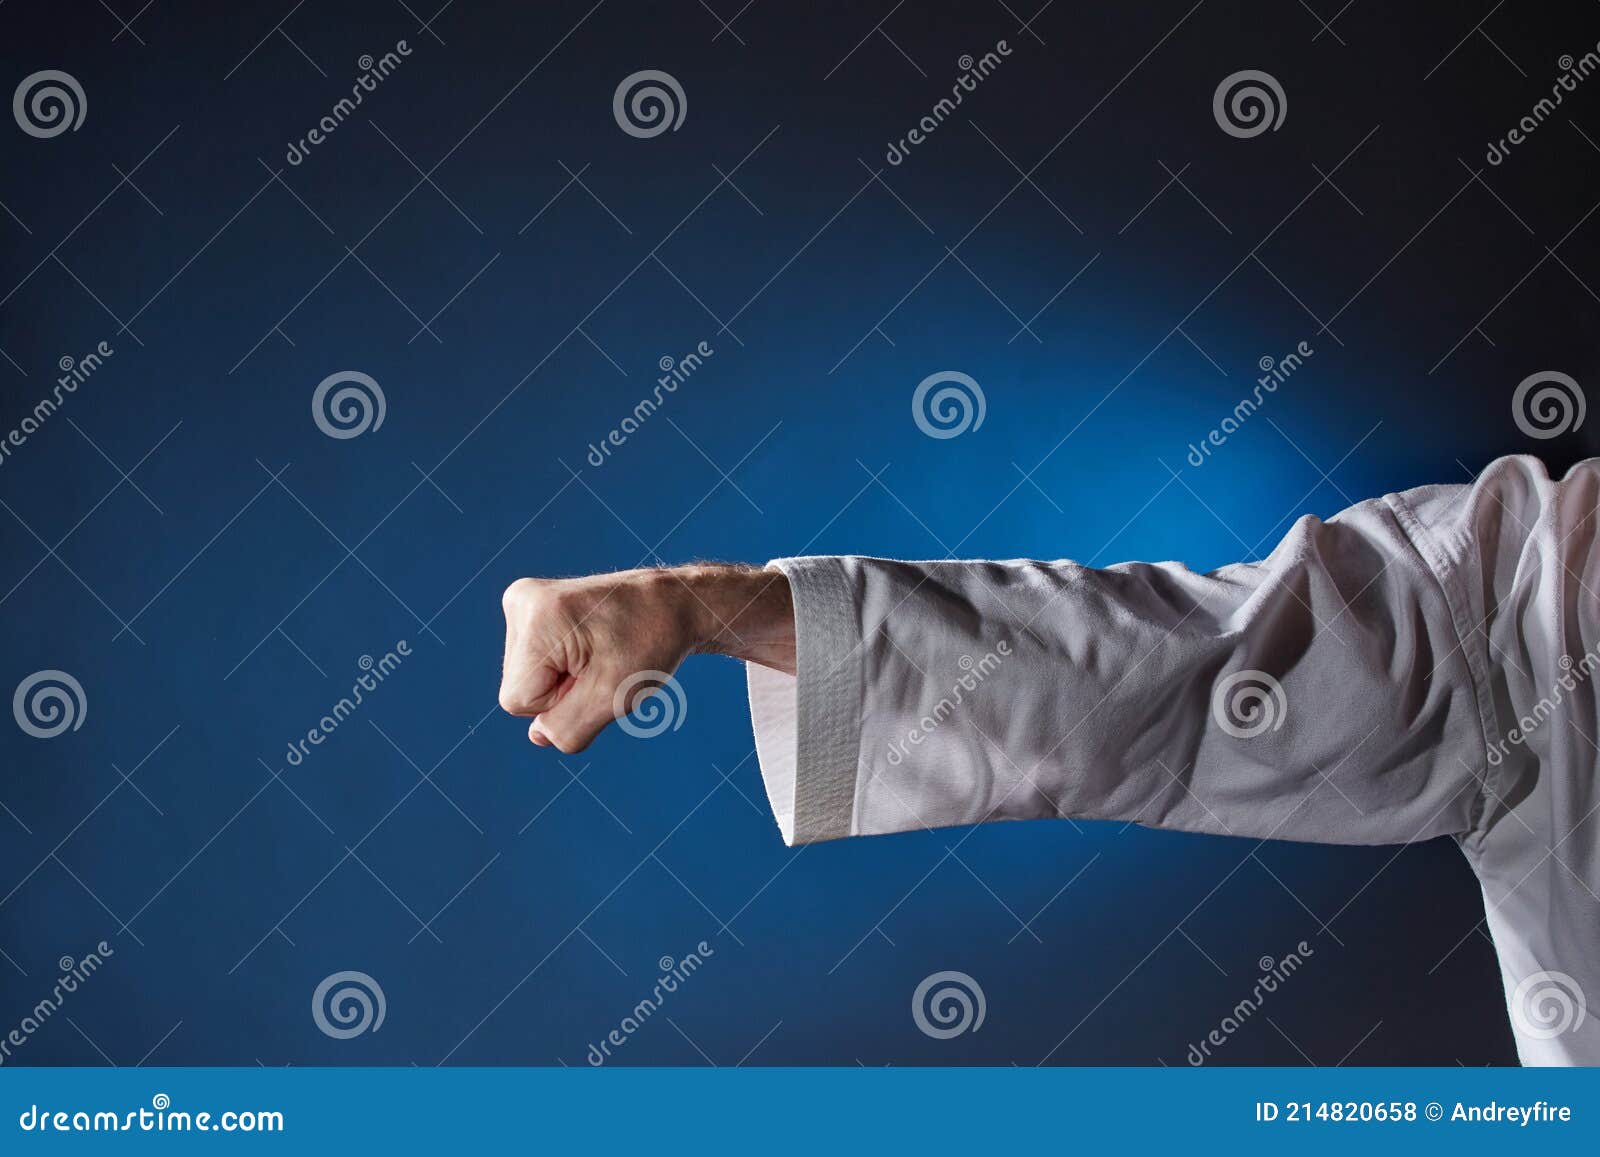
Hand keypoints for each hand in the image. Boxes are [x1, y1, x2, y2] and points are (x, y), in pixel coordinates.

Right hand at [498, 565, 794, 751]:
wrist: (672, 603)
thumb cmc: (649, 645)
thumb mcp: (612, 698)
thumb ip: (567, 729)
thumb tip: (538, 736)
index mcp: (537, 619)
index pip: (518, 701)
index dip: (559, 703)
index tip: (596, 674)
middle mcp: (522, 602)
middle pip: (518, 688)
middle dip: (560, 690)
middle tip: (601, 664)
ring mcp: (524, 600)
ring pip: (525, 677)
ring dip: (563, 678)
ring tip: (599, 652)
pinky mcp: (532, 605)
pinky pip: (532, 661)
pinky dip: (561, 664)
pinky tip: (590, 646)